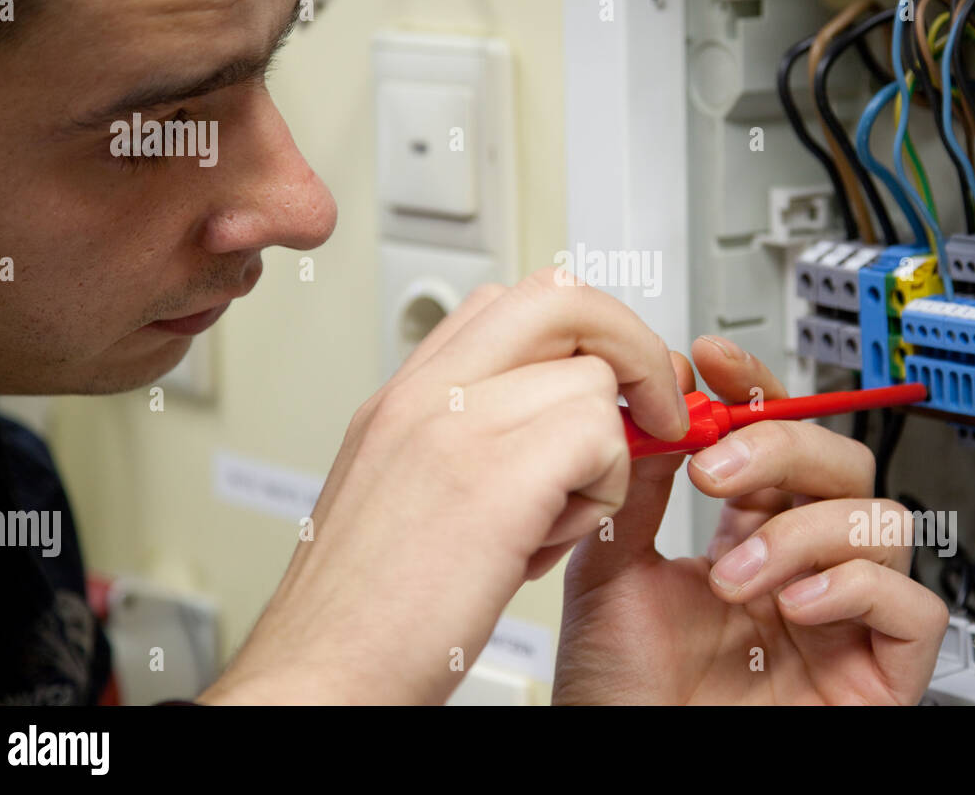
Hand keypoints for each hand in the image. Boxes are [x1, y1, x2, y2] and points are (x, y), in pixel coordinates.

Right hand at [199, 268, 689, 703]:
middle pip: (565, 298)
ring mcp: (456, 423)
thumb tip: (570, 416)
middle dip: (631, 346)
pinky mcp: (494, 474)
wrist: (321, 676)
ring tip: (558, 518)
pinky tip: (549, 542)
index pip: (515, 304)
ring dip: (607, 452)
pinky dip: (602, 493)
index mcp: (408, 394)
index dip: (582, 335)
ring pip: (595, 377)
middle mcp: (428, 391)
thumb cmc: (368, 608)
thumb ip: (477, 437)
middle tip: (653, 412)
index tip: (609, 387)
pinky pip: (603, 437)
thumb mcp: (409, 491)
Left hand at [554, 335, 948, 703]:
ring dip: (805, 532)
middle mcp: (804, 569)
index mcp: (747, 537)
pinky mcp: (880, 676)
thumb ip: (639, 487)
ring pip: (885, 522)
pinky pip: (916, 607)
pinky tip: (793, 609)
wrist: (624, 764)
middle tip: (717, 470)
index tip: (714, 360)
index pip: (781, 438)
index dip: (760, 389)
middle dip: (785, 446)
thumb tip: (659, 400)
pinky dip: (855, 589)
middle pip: (845, 463)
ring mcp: (844, 619)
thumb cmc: (618, 693)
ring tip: (736, 578)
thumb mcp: (611, 570)